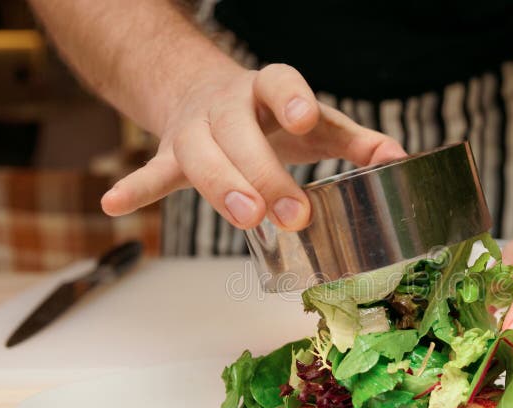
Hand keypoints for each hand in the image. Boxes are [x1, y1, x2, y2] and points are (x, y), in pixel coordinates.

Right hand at [101, 63, 404, 229]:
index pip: (278, 83)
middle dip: (264, 174)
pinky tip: (113, 206)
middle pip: (238, 133)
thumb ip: (356, 141)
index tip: (304, 119)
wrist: (212, 96)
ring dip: (220, 187)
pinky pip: (154, 171)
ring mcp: (195, 130)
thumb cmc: (277, 117)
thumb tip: (399, 160)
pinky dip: (136, 187)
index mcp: (268, 89)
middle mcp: (227, 105)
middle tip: (290, 215)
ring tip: (244, 220)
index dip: (291, 98)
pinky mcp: (171, 153)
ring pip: (199, 155)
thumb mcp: (318, 124)